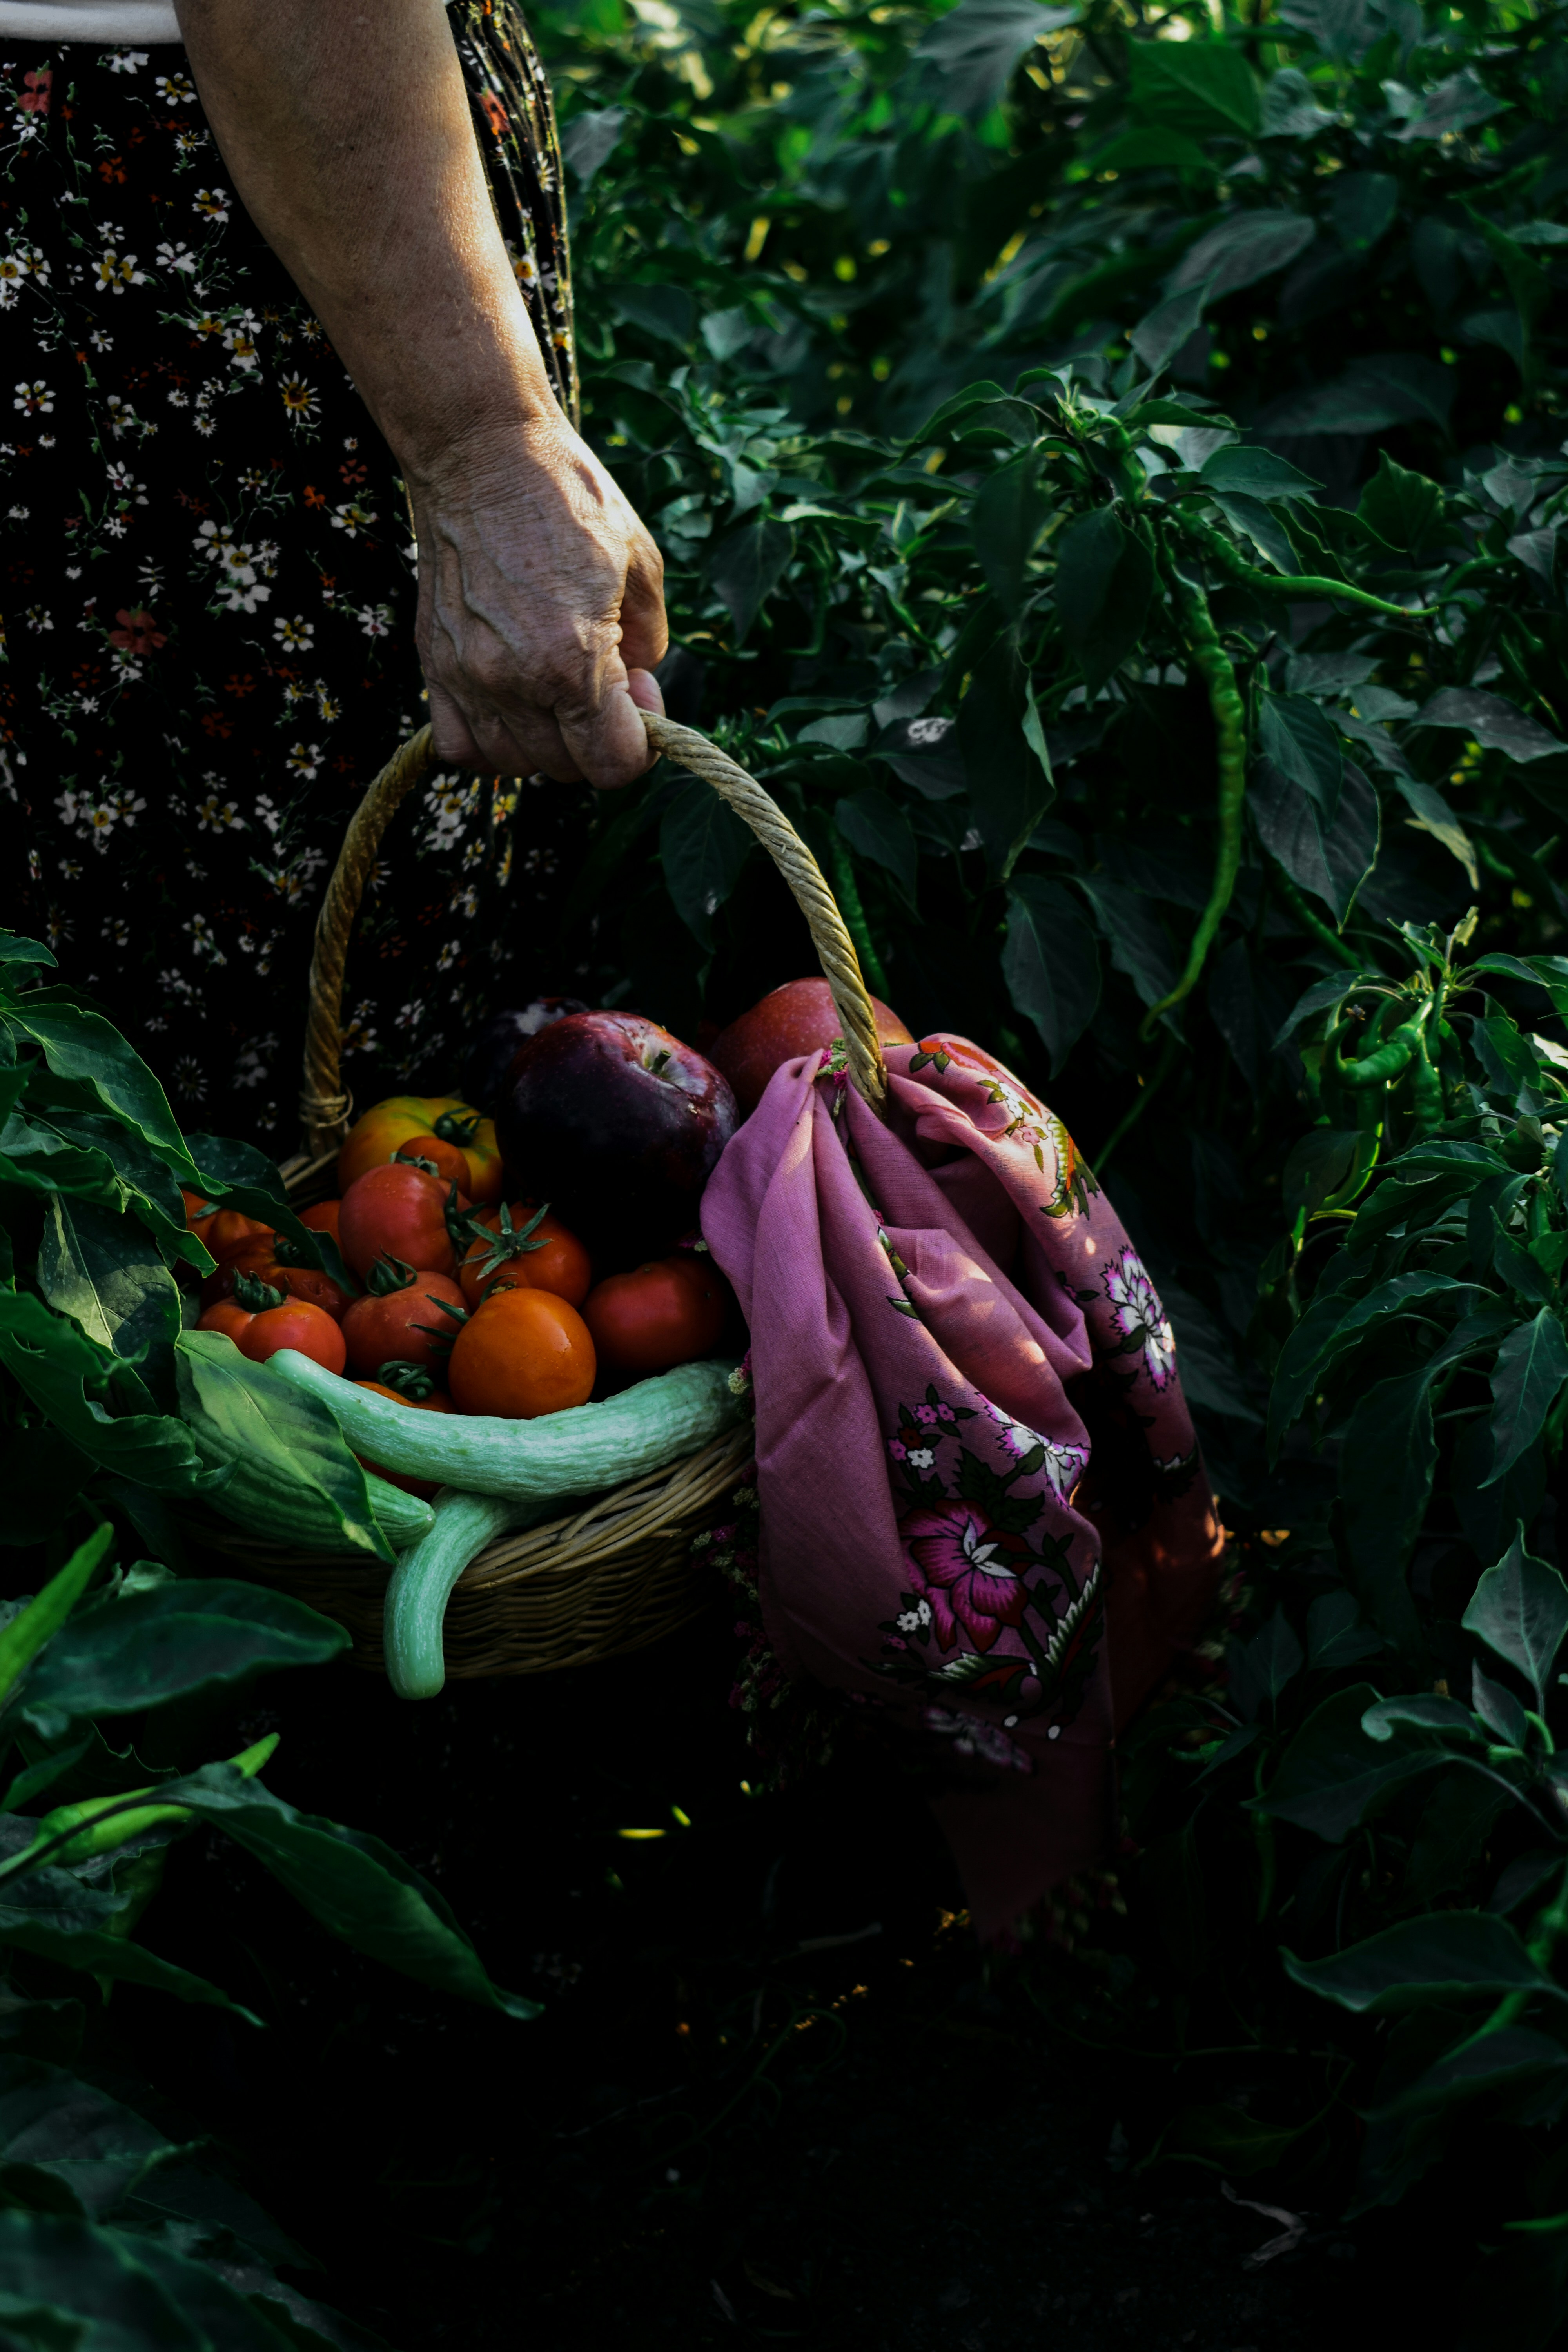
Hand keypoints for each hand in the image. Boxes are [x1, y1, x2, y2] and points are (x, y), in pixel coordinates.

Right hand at [408, 411, 667, 788]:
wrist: (482, 452)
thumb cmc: (567, 498)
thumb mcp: (641, 566)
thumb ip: (651, 643)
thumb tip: (640, 687)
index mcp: (574, 662)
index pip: (613, 767)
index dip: (641, 744)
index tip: (641, 695)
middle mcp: (514, 682)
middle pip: (566, 771)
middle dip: (597, 738)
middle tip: (606, 680)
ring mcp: (467, 678)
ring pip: (515, 765)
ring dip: (547, 743)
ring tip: (558, 688)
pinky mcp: (435, 665)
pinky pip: (460, 748)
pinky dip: (490, 743)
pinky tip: (512, 707)